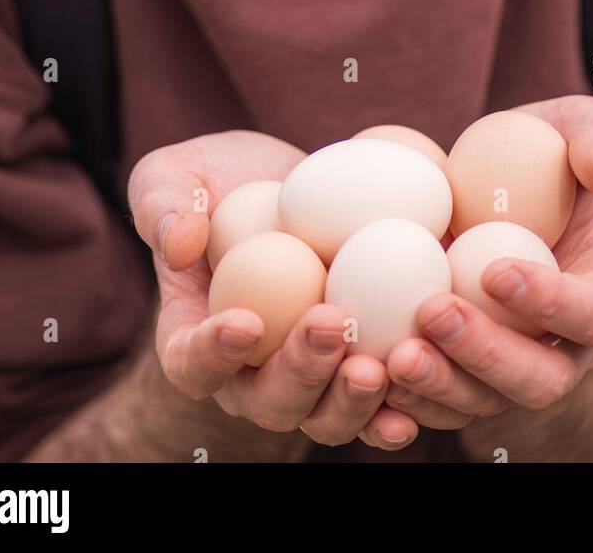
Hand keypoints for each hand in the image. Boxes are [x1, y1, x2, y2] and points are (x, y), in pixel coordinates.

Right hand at [127, 130, 416, 450]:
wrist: (284, 182)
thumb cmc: (215, 180)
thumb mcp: (171, 176)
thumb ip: (162, 205)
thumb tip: (179, 242)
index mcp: (195, 335)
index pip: (191, 362)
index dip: (213, 354)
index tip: (245, 321)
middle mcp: (251, 372)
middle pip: (270, 401)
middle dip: (302, 373)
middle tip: (332, 324)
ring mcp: (309, 375)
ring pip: (327, 416)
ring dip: (353, 399)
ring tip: (379, 363)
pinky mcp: (359, 362)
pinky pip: (382, 401)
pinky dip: (405, 399)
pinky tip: (430, 374)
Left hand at [380, 95, 592, 431]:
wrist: (482, 178)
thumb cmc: (537, 147)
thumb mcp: (574, 124)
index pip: (592, 314)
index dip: (550, 303)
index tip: (494, 270)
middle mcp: (564, 346)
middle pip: (541, 379)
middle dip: (486, 354)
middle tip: (432, 310)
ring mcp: (512, 368)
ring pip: (485, 401)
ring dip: (441, 384)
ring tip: (393, 353)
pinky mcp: (462, 375)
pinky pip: (439, 403)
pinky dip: (406, 397)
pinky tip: (369, 368)